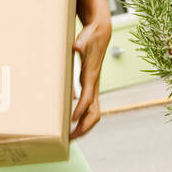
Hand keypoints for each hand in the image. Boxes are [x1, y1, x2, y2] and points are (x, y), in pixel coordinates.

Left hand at [70, 19, 110, 138]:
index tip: (72, 120)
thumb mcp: (85, 37)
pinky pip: (89, 108)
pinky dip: (82, 119)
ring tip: (70, 137)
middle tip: (70, 138)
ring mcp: (93, 88)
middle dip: (84, 127)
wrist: (101, 33)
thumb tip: (77, 47)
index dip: (80, 109)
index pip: (88, 98)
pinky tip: (71, 124)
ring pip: (93, 113)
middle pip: (94, 113)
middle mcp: (94, 85)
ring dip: (83, 127)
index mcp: (91, 76)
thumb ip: (81, 43)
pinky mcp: (90, 87)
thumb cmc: (91, 36)